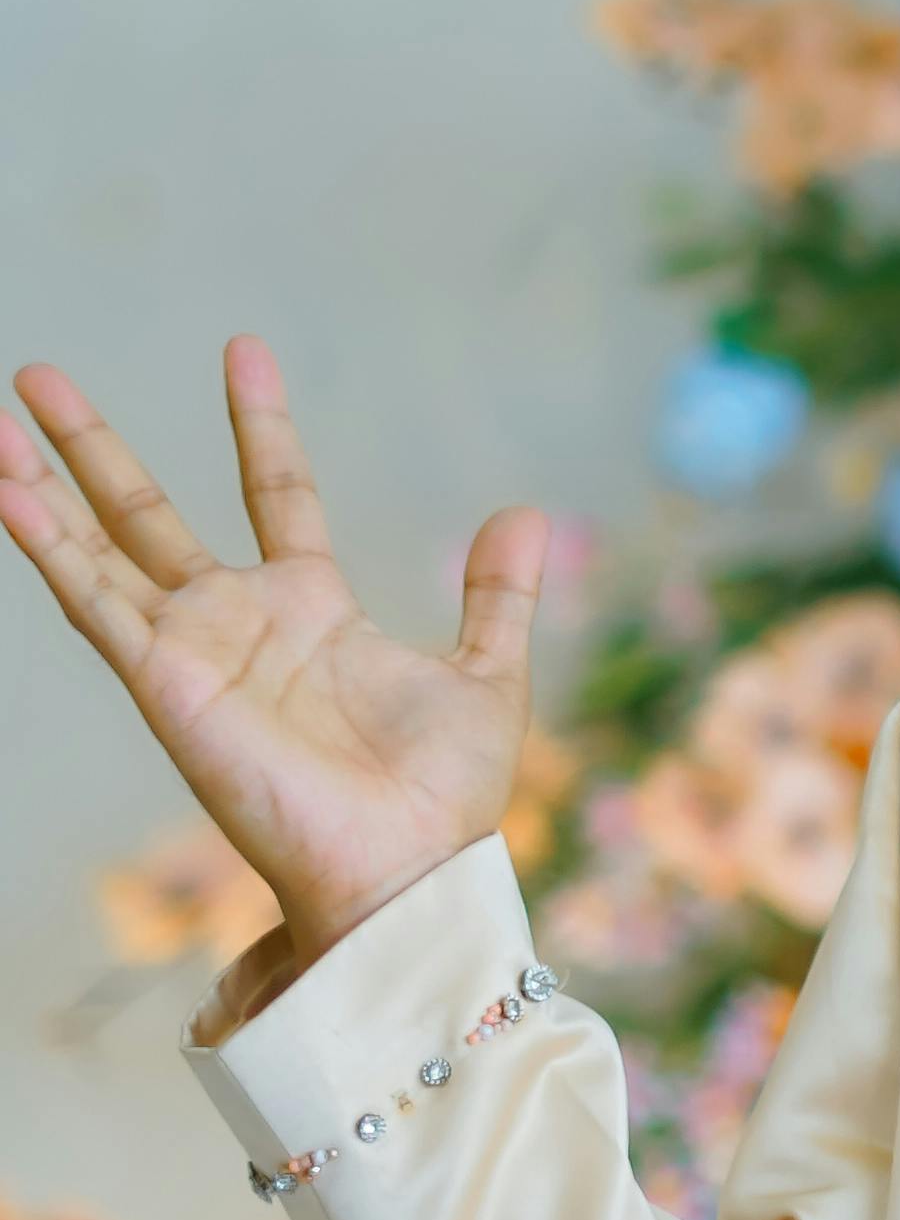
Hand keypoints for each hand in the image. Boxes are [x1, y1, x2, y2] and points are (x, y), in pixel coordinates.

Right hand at [0, 345, 542, 992]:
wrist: (408, 870)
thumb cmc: (444, 800)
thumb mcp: (486, 674)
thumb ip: (497, 595)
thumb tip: (527, 514)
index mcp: (310, 614)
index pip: (275, 495)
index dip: (259, 427)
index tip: (243, 350)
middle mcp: (237, 626)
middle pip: (149, 516)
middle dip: (96, 448)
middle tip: (42, 377)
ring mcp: (192, 651)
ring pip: (98, 550)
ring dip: (44, 485)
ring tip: (1, 418)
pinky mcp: (164, 681)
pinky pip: (92, 601)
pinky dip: (48, 544)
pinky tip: (8, 488)